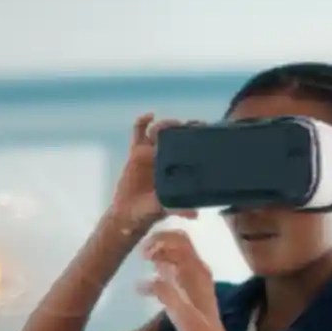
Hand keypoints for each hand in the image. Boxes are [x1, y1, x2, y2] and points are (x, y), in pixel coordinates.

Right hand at [109, 114, 198, 229]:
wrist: (129, 214)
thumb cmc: (151, 212)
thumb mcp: (166, 209)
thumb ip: (179, 209)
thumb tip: (195, 215)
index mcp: (179, 167)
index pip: (191, 146)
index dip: (197, 135)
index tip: (202, 128)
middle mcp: (167, 157)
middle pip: (177, 134)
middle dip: (182, 126)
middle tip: (185, 125)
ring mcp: (151, 153)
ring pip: (160, 130)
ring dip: (164, 125)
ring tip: (161, 130)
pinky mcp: (135, 153)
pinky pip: (139, 133)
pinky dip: (142, 122)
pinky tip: (149, 116)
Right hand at [138, 234, 256, 330]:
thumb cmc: (197, 330)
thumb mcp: (179, 311)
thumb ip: (164, 291)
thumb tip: (145, 279)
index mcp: (196, 270)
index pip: (179, 240)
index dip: (159, 240)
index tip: (142, 254)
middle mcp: (198, 268)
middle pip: (177, 243)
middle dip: (158, 244)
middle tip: (141, 258)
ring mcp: (195, 277)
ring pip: (175, 255)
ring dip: (159, 255)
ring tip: (144, 265)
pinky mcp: (190, 287)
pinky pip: (175, 268)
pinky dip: (161, 268)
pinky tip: (148, 282)